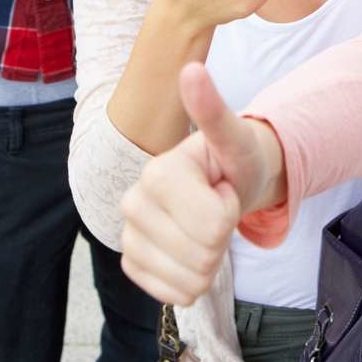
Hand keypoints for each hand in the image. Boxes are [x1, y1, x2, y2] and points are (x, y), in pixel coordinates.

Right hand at [120, 63, 265, 304]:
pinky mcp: (131, 261)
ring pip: (189, 279)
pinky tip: (191, 251)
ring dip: (210, 260)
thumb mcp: (234, 136)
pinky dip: (193, 280)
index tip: (223, 188)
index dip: (230, 211)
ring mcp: (128, 235)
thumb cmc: (234, 159)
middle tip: (217, 208)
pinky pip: (172, 294)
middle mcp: (132, 202)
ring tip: (206, 226)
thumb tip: (191, 68)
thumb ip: (213, 109)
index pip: (214, 224)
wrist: (225, 183)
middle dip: (222, 237)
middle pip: (202, 255)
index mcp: (156, 173)